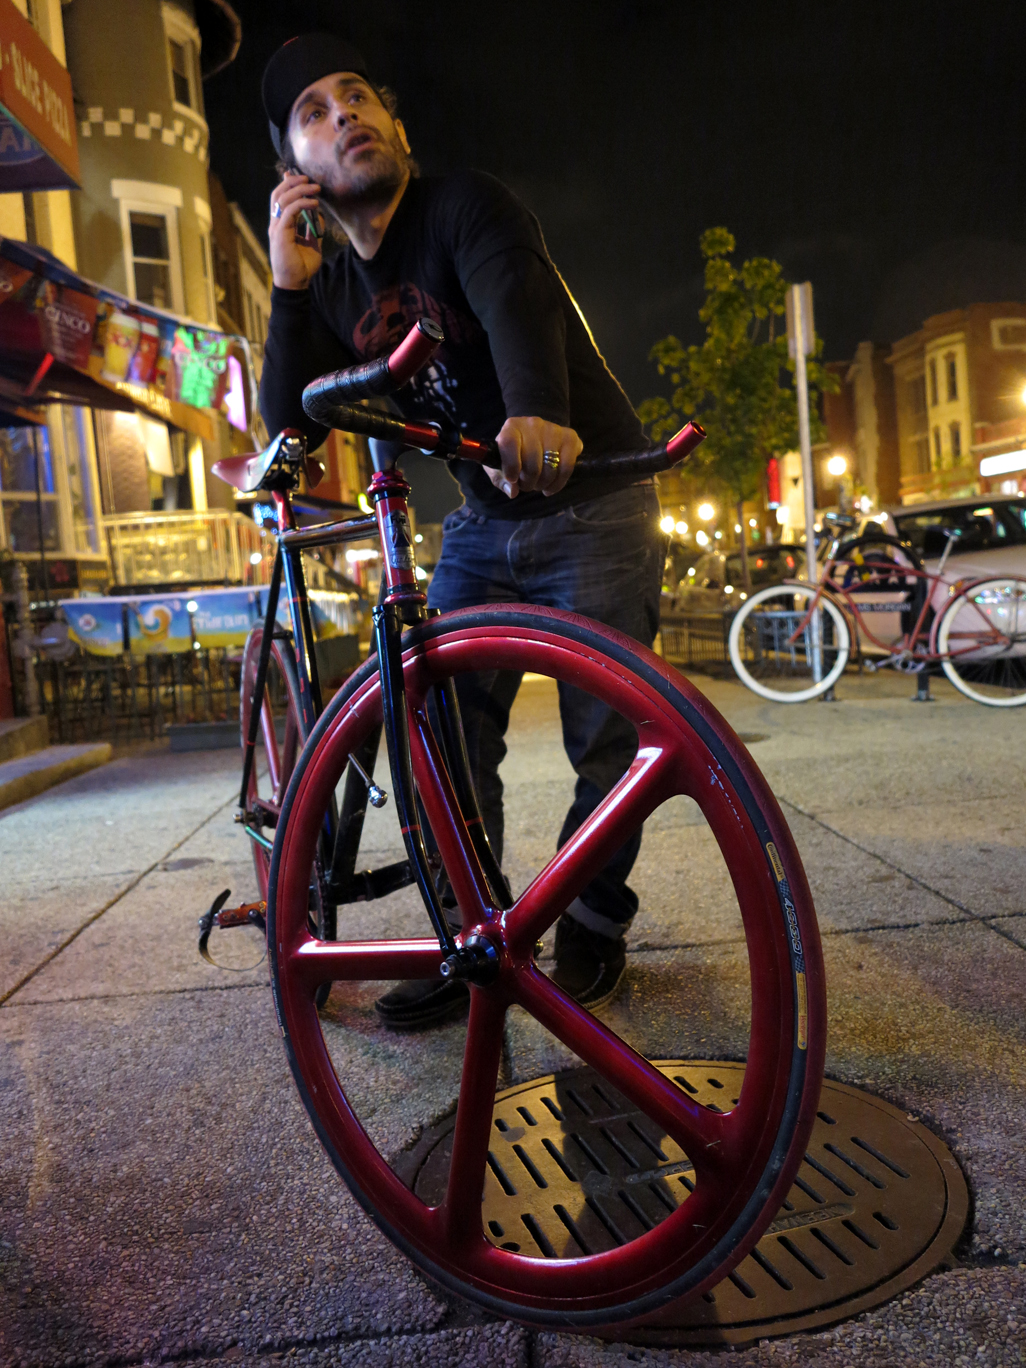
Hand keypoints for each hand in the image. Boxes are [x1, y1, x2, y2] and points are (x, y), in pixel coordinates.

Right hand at [269, 172, 322, 290]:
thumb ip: (313, 228)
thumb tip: (319, 214)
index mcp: (281, 224)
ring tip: (315, 188)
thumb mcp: (312, 243)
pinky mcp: (281, 234)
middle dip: (292, 182)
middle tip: (309, 178)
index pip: (280, 198)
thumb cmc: (302, 266)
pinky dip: (302, 204)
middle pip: (278, 194)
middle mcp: (276, 224)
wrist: (295, 284)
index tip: (301, 177)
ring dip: (299, 190)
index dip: (288, 185)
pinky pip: (289, 212)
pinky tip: (314, 203)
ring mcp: (276, 228)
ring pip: (282, 200)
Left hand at [488, 417, 581, 498]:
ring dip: (543, 483)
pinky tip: (550, 487)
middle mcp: (534, 424)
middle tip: (526, 484)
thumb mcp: (500, 465)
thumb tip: (512, 491)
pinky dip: (558, 483)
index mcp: (512, 427)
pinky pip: (567, 467)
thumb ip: (500, 479)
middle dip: (528, 481)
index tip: (512, 479)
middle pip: (532, 460)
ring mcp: (554, 429)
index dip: (511, 464)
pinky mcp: (570, 437)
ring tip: (537, 484)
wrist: (536, 437)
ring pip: (550, 466)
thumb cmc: (514, 453)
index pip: (509, 443)